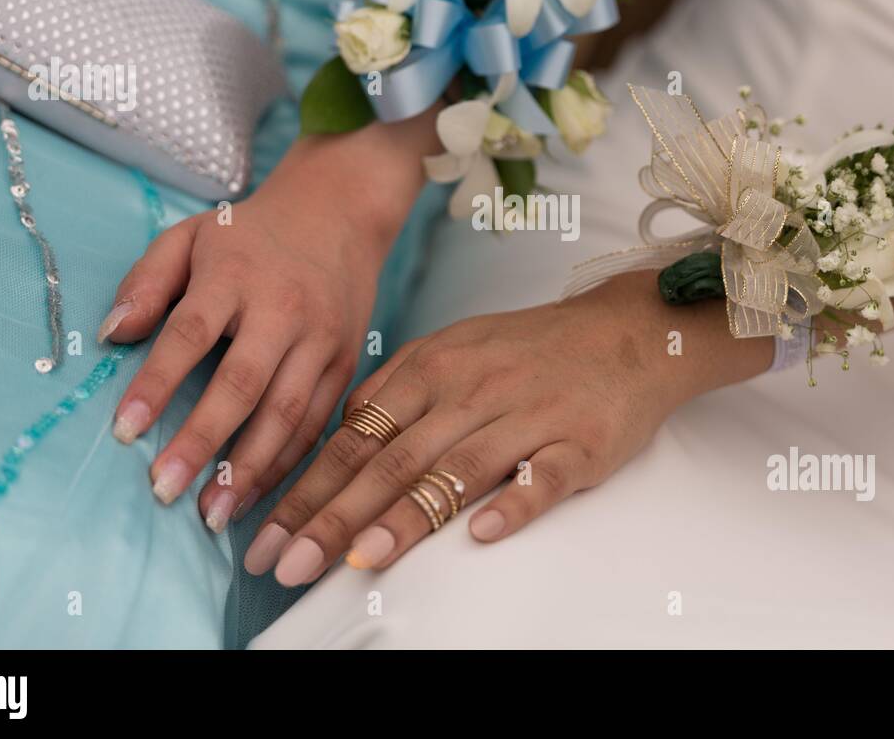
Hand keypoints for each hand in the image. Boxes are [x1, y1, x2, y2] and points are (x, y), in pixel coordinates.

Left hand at [100, 129, 423, 532]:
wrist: (340, 212)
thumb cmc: (251, 234)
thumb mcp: (190, 235)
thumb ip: (147, 281)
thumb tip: (111, 335)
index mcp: (237, 274)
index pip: (191, 334)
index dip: (157, 384)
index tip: (123, 431)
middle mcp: (285, 310)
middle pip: (243, 384)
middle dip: (203, 441)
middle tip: (164, 489)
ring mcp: (322, 340)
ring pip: (287, 413)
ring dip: (249, 468)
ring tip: (211, 513)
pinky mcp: (346, 362)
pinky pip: (317, 422)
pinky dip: (287, 463)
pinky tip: (254, 493)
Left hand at [244, 271, 763, 583]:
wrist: (628, 330)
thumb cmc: (533, 348)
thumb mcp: (455, 346)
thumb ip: (398, 389)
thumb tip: (342, 431)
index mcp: (434, 367)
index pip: (356, 436)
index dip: (306, 487)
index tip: (265, 534)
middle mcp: (473, 391)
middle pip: (392, 459)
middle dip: (331, 515)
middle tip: (285, 563)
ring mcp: (528, 416)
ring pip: (458, 470)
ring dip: (404, 517)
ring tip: (357, 560)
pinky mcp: (581, 442)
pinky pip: (544, 476)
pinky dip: (514, 504)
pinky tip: (482, 535)